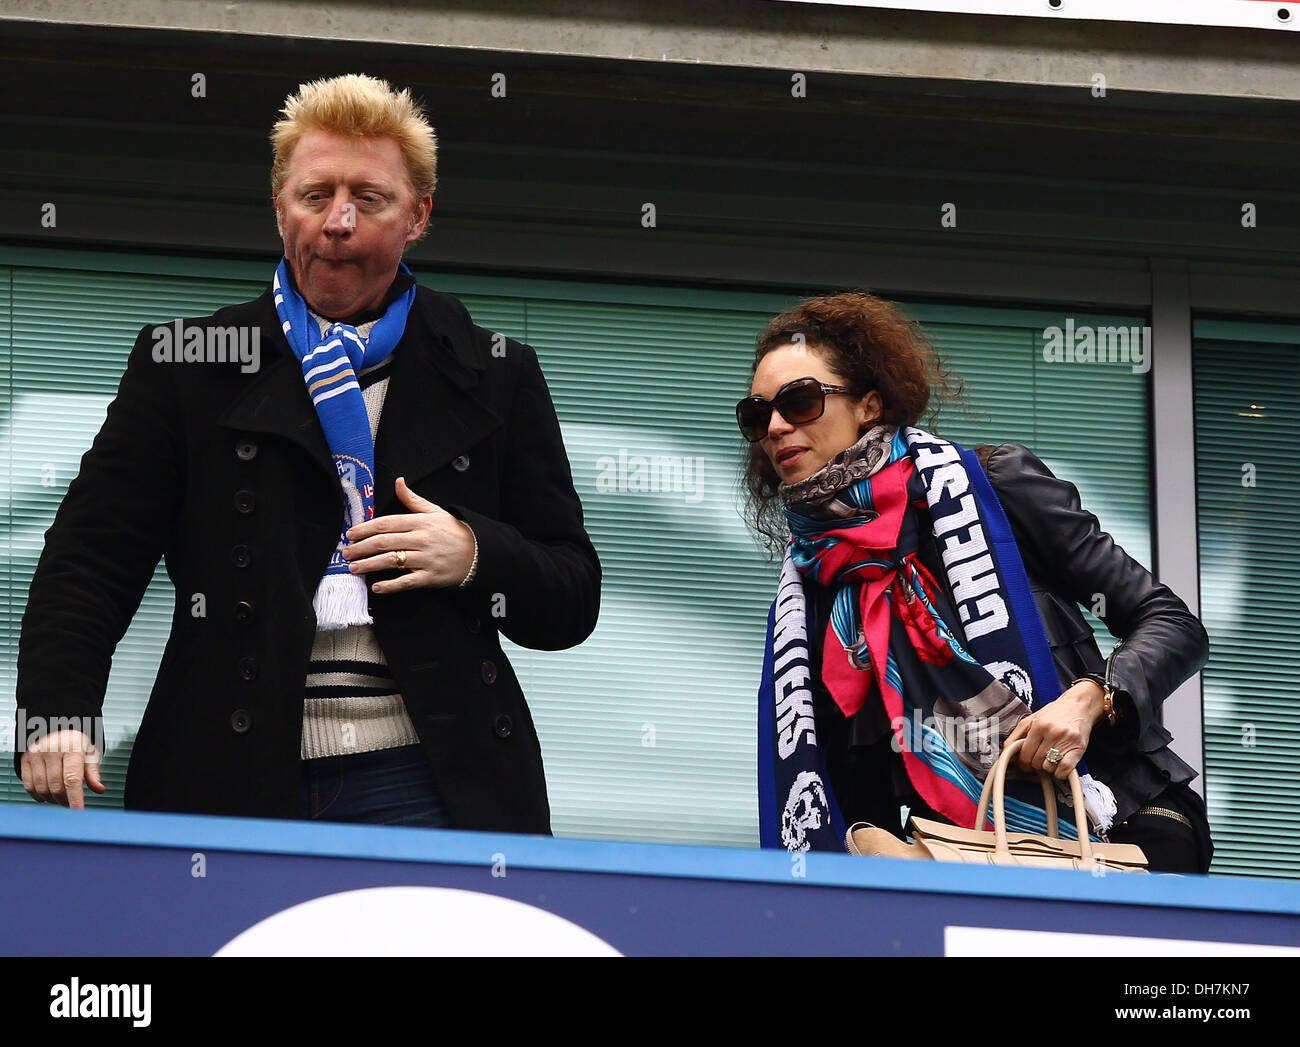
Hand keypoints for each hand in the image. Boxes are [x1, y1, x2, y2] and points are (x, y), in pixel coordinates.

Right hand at [19, 729, 105, 806]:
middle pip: (57, 788)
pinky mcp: (26, 759)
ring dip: (52, 799)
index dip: (75, 799)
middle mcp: (52, 750)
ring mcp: (36, 754)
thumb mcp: (90, 753)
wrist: (57, 725)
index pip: (73, 780)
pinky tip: (47, 795)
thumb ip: (93, 773)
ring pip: (42, 789)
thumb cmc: (76, 742)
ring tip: (61, 798)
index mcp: (72, 748)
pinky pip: (29, 785)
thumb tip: (100, 789)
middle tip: (72, 804)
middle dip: (65, 800)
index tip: (78, 812)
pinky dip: (38, 795)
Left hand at [342, 476, 475, 590]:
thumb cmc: (454, 531)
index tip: (351, 534)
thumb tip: (398, 482)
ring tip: (354, 568)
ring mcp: (426, 559)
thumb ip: (413, 499)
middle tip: (346, 552)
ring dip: (370, 565)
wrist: (479, 552)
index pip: (387, 523)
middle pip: (385, 542)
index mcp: (420, 522)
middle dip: (362, 548)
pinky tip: (377, 587)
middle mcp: (421, 539)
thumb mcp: (435, 511)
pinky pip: (407, 581)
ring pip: (392, 561)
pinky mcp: (431, 576)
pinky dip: (391, 585)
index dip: (366, 528)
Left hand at [1004, 680, 1106, 779]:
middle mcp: (1053, 732)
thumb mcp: (1031, 719)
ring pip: (1049, 767)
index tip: (1023, 763)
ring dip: (1048, 767)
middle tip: (1038, 758)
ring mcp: (1067, 741)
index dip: (1022, 762)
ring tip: (1050, 756)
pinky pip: (1064, 770)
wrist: (1079, 705)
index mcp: (1039, 725)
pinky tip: (1059, 765)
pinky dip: (1060, 772)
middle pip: (1036, 762)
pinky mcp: (1079, 748)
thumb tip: (1006, 751)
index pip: (1025, 754)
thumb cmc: (1055, 713)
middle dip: (1034, 764)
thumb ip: (1016, 735)